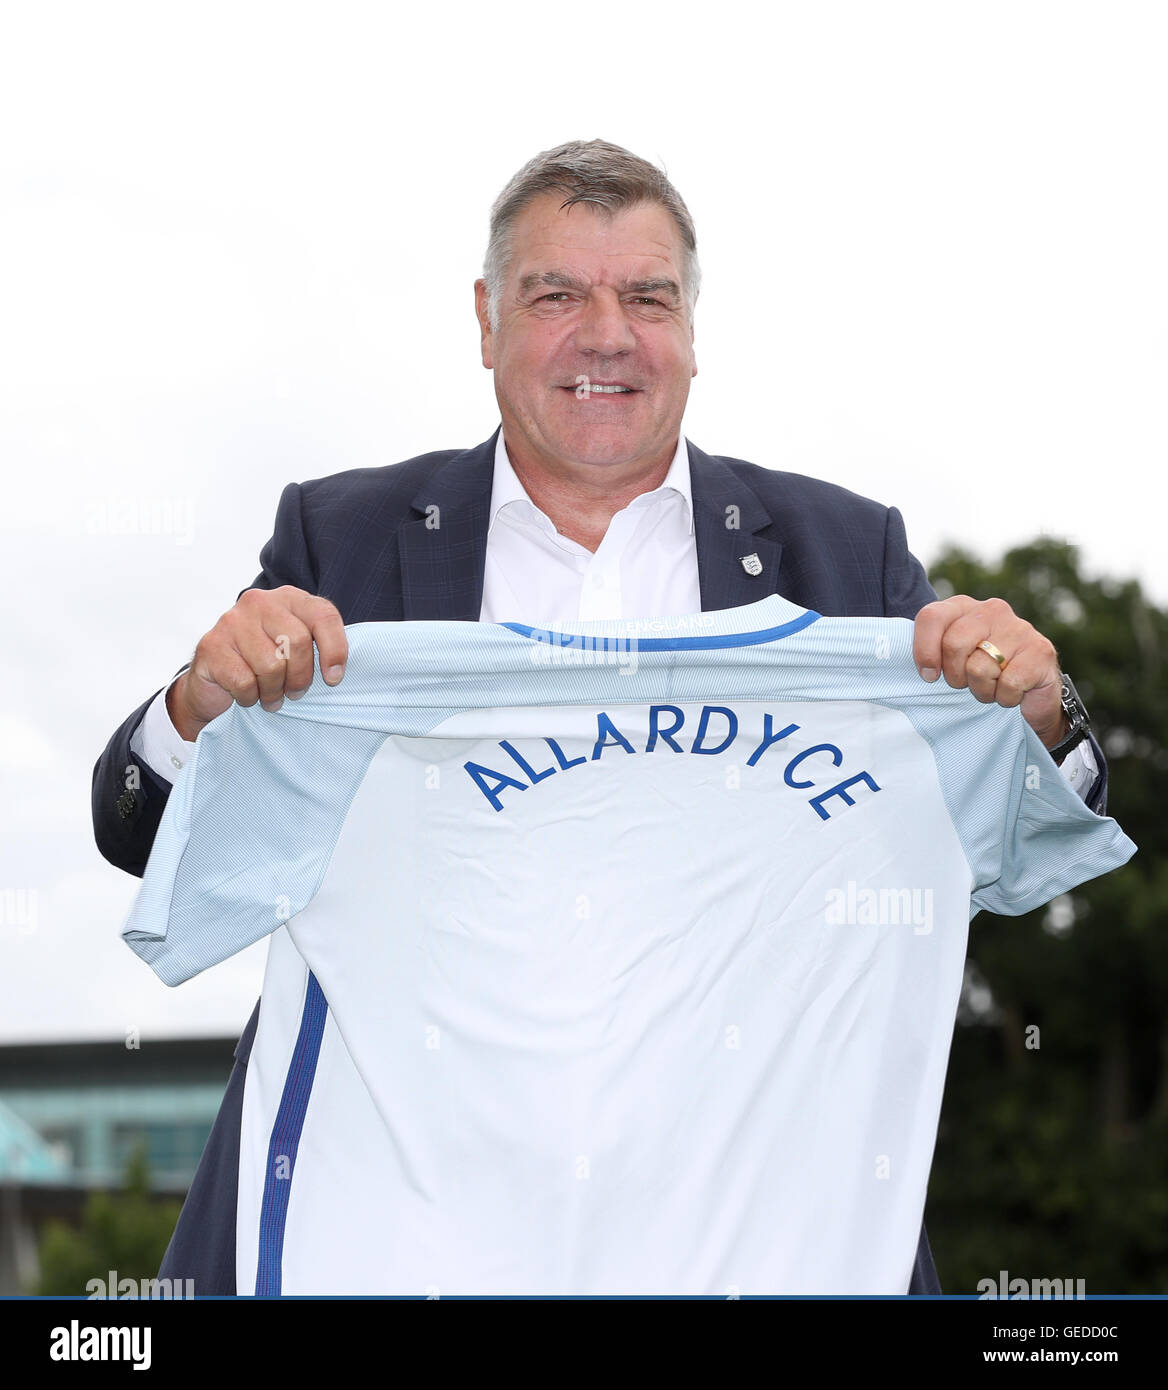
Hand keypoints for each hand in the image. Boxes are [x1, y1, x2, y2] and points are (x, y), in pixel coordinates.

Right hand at [167, 586, 347, 742]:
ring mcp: (232, 621)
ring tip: (270, 696)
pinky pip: (245, 681)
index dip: (335, 650)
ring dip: (274, 691)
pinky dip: (250, 697)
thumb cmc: (263, 665)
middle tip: (294, 692)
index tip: (333, 679)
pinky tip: (248, 695)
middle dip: (300, 677)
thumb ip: (317, 649)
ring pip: (271, 665)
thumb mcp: (296, 651)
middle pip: (297, 642)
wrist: (212, 682)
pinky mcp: (211, 645)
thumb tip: (335, 672)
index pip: (323, 615)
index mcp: (289, 598)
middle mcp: (259, 602)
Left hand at [912, 595, 1068, 749]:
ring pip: (980, 668)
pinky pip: (1008, 683)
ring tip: (992, 687)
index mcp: (963, 607)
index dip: (924, 651)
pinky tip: (1012, 693)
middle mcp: (992, 610)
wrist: (1030, 698)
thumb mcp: (949, 663)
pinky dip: (1005, 698)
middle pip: (954, 643)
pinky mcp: (1041, 651)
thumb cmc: (981, 678)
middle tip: (966, 684)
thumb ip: (928, 653)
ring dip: (982, 691)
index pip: (931, 617)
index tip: (929, 675)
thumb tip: (901, 663)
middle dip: (956, 676)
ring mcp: (1019, 628)